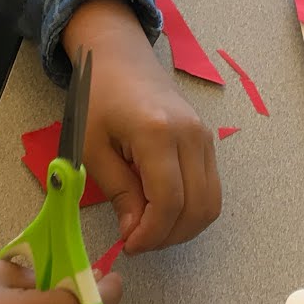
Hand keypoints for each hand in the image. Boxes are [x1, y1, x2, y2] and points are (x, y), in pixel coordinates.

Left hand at [62, 0, 222, 254]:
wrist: (120, 58)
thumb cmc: (99, 97)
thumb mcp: (93, 147)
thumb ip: (118, 191)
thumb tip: (135, 233)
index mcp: (158, 132)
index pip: (169, 201)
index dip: (152, 233)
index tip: (130, 244)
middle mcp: (191, 135)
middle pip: (197, 207)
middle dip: (168, 236)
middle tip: (139, 240)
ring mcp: (204, 137)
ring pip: (210, 202)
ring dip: (183, 227)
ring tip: (150, 228)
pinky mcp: (208, 140)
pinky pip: (210, 188)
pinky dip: (191, 209)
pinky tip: (162, 210)